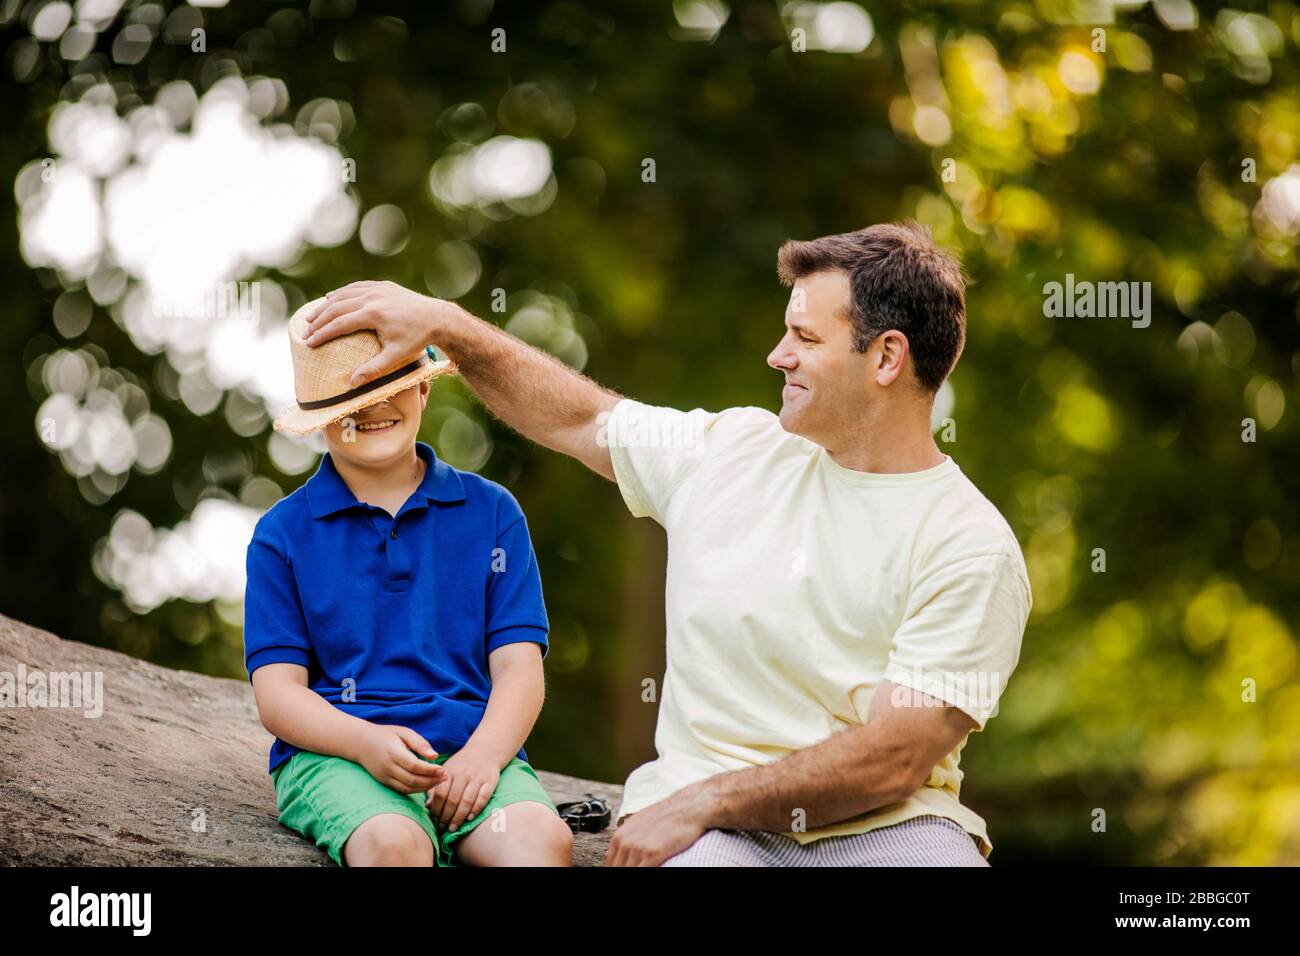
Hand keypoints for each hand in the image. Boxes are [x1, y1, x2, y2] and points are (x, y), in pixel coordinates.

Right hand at [303, 280, 463, 387]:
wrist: (438, 318)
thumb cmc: (417, 339)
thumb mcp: (396, 357)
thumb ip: (373, 369)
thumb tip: (352, 383)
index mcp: (374, 314)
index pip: (339, 324)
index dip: (322, 334)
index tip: (309, 343)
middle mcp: (373, 297)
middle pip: (336, 307)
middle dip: (318, 319)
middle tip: (306, 331)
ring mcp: (378, 289)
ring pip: (344, 294)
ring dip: (326, 305)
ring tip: (312, 316)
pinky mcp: (383, 285)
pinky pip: (356, 287)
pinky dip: (341, 293)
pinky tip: (331, 298)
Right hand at [353, 724, 446, 794]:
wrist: (361, 743)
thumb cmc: (386, 735)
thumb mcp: (403, 732)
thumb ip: (419, 743)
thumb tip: (435, 756)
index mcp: (393, 752)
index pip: (414, 766)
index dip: (430, 770)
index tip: (443, 769)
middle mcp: (388, 767)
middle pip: (412, 780)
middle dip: (431, 781)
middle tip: (446, 777)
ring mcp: (384, 776)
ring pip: (408, 788)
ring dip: (425, 787)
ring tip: (439, 782)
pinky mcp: (384, 782)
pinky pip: (402, 790)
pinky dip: (416, 790)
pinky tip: (427, 785)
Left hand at [425, 746, 500, 832]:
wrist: (486, 750)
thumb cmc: (462, 764)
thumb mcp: (447, 770)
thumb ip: (436, 787)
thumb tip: (428, 806)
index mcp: (450, 771)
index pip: (441, 793)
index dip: (436, 808)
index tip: (434, 820)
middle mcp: (463, 774)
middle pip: (453, 799)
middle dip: (446, 816)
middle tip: (443, 828)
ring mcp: (478, 778)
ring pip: (467, 800)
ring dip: (459, 817)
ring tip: (453, 827)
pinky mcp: (490, 781)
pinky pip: (483, 797)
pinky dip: (476, 809)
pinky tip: (470, 818)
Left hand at [604, 788, 711, 866]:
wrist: (688, 807)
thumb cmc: (667, 815)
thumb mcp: (638, 824)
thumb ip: (627, 840)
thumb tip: (618, 855)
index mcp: (620, 836)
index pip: (610, 864)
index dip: (617, 869)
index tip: (626, 868)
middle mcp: (625, 842)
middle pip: (618, 869)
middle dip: (625, 872)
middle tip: (639, 867)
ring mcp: (638, 848)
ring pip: (628, 871)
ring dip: (635, 872)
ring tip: (647, 867)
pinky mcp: (652, 854)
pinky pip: (642, 873)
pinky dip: (646, 874)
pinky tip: (655, 868)